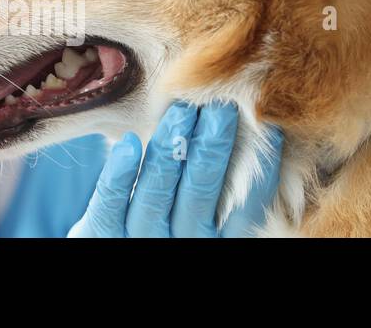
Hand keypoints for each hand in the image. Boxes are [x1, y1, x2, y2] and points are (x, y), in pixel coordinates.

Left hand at [67, 101, 281, 237]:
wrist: (119, 263)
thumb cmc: (174, 229)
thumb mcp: (204, 220)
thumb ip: (225, 191)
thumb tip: (258, 137)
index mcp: (216, 242)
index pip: (247, 208)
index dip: (262, 168)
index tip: (268, 126)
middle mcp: (183, 244)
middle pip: (200, 193)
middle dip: (212, 146)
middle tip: (222, 105)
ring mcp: (140, 241)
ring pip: (156, 194)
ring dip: (170, 147)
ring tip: (183, 110)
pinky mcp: (102, 236)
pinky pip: (109, 206)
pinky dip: (119, 175)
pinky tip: (129, 142)